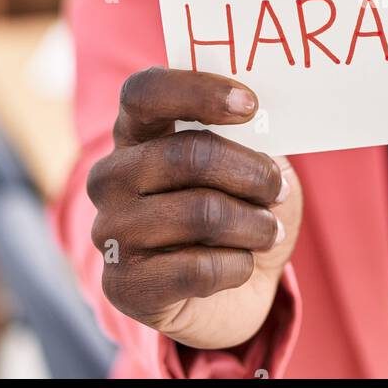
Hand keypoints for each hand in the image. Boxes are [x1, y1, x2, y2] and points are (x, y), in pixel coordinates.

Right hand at [86, 67, 301, 349]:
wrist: (230, 295)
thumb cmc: (240, 214)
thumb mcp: (252, 168)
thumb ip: (250, 142)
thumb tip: (264, 131)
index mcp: (136, 134)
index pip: (145, 92)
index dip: (197, 91)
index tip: (251, 104)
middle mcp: (110, 178)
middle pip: (187, 154)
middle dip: (252, 173)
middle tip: (278, 188)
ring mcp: (109, 232)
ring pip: (200, 213)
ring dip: (254, 224)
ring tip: (268, 231)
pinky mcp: (122, 286)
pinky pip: (198, 269)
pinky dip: (238, 266)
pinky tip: (240, 265)